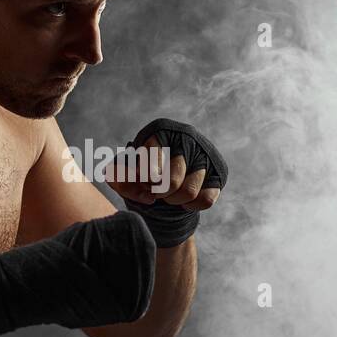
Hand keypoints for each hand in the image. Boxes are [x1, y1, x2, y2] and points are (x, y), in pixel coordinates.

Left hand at [103, 118, 227, 246]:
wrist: (166, 179)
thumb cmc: (141, 172)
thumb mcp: (123, 172)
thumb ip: (118, 176)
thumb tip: (141, 189)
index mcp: (159, 130)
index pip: (151, 166)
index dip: (144, 181)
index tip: (142, 181)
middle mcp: (186, 136)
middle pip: (171, 182)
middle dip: (160, 194)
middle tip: (155, 191)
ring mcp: (205, 153)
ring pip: (189, 192)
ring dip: (174, 200)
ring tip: (169, 194)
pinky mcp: (219, 172)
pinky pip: (206, 199)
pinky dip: (191, 205)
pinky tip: (184, 198)